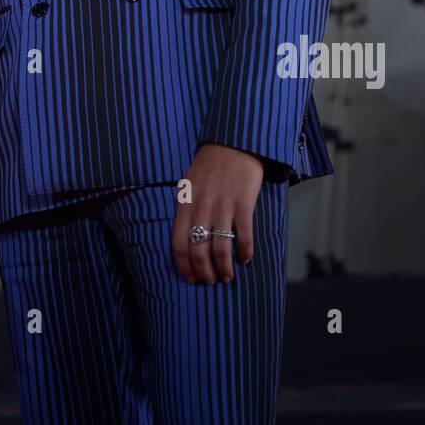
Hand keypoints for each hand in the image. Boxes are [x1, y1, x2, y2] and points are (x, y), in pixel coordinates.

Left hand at [171, 142, 263, 284]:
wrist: (234, 143)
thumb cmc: (210, 165)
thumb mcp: (189, 184)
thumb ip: (187, 209)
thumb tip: (187, 237)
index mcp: (185, 203)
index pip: (178, 244)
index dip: (184, 266)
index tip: (191, 279)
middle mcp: (201, 207)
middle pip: (198, 251)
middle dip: (204, 272)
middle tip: (212, 281)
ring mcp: (222, 206)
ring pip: (220, 248)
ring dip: (224, 268)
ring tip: (228, 276)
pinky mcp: (243, 203)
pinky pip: (243, 235)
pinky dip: (245, 251)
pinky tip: (246, 259)